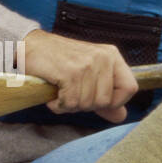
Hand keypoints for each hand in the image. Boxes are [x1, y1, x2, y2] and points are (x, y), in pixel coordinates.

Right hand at [23, 29, 137, 122]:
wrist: (31, 46)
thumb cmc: (60, 61)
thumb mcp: (89, 76)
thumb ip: (107, 97)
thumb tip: (121, 116)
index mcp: (112, 56)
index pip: (130, 88)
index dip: (115, 102)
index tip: (98, 101)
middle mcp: (103, 57)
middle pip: (105, 101)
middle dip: (86, 105)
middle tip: (72, 93)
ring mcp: (87, 64)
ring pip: (86, 104)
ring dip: (69, 105)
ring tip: (61, 91)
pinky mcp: (70, 72)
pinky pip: (70, 102)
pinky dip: (59, 105)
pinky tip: (53, 95)